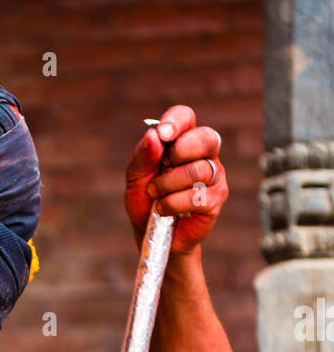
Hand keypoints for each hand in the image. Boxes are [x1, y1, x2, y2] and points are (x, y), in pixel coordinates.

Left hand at [125, 105, 228, 256]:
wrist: (151, 234)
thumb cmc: (145, 200)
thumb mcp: (135, 177)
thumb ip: (143, 156)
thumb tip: (154, 136)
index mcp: (183, 140)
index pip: (187, 117)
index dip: (176, 120)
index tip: (163, 133)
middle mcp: (204, 155)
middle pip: (205, 138)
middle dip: (179, 153)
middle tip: (162, 168)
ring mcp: (214, 177)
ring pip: (198, 170)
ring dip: (167, 185)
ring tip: (155, 195)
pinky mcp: (216, 200)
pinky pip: (198, 196)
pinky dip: (173, 203)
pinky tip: (164, 209)